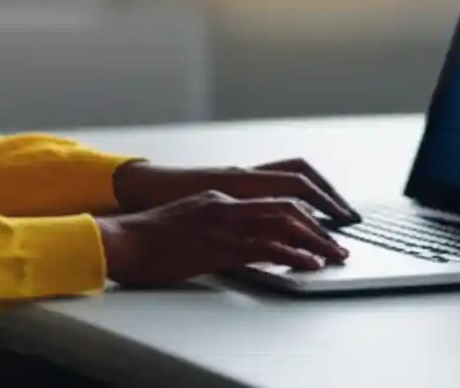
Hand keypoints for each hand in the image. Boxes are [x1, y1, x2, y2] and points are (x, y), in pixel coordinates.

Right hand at [96, 190, 349, 286]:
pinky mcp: (216, 245)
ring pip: (282, 223)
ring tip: (334, 255)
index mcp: (221, 197)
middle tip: (338, 242)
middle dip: (318, 223)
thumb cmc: (151, 239)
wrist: (121, 241)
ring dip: (314, 239)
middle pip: (287, 205)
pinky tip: (307, 263)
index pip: (274, 197)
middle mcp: (227, 204)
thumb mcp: (192, 223)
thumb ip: (222, 227)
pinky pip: (264, 248)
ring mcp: (223, 223)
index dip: (305, 210)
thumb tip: (251, 243)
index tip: (324, 225)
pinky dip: (292, 254)